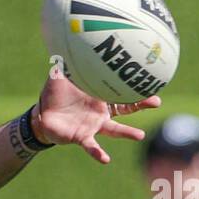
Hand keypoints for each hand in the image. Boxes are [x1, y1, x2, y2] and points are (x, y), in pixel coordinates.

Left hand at [35, 72, 161, 164]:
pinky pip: (92, 146)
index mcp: (101, 97)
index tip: (152, 81)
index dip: (136, 87)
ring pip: (114, 130)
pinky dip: (98, 152)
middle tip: (157, 101)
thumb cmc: (56, 93)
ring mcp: (93, 126)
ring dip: (127, 132)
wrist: (42, 113)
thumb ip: (67, 60)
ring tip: (140, 135)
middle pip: (126, 109)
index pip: (123, 92)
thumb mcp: (61, 73)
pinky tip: (106, 159)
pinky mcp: (81, 137)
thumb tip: (68, 40)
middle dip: (141, 105)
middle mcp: (102, 112)